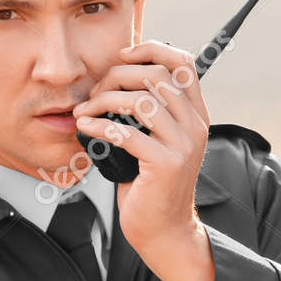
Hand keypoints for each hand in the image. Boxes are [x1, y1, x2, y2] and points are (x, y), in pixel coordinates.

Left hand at [72, 41, 215, 280]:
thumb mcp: (157, 141)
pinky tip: (85, 129)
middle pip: (156, 76)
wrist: (163, 230)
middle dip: (117, 77)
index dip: (150, 50)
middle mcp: (196, 125)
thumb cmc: (150, 184)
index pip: (182, 62)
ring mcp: (184, 145)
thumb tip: (116, 78)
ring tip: (84, 113)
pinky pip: (127, 133)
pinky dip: (100, 126)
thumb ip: (150, 112)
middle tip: (93, 94)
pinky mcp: (166, 165)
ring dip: (103, 101)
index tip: (121, 57)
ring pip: (141, 100)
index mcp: (196, 114)